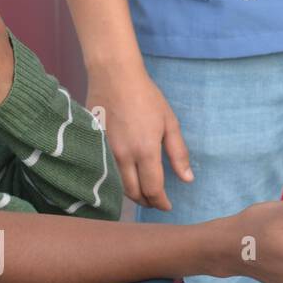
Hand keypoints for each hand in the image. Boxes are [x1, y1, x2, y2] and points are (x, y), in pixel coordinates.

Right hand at [85, 66, 193, 210]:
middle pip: (134, 193)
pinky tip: (125, 178)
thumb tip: (187, 179)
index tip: (167, 206)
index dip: (161, 202)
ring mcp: (106, 152)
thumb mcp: (169, 122)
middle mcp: (124, 156)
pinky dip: (117, 182)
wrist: (114, 76)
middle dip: (146, 202)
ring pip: (118, 186)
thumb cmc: (146, 96)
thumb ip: (178, 153)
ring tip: (142, 193)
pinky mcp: (94, 146)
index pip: (153, 189)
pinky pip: (106, 172)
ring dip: (132, 194)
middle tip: (155, 202)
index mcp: (145, 151)